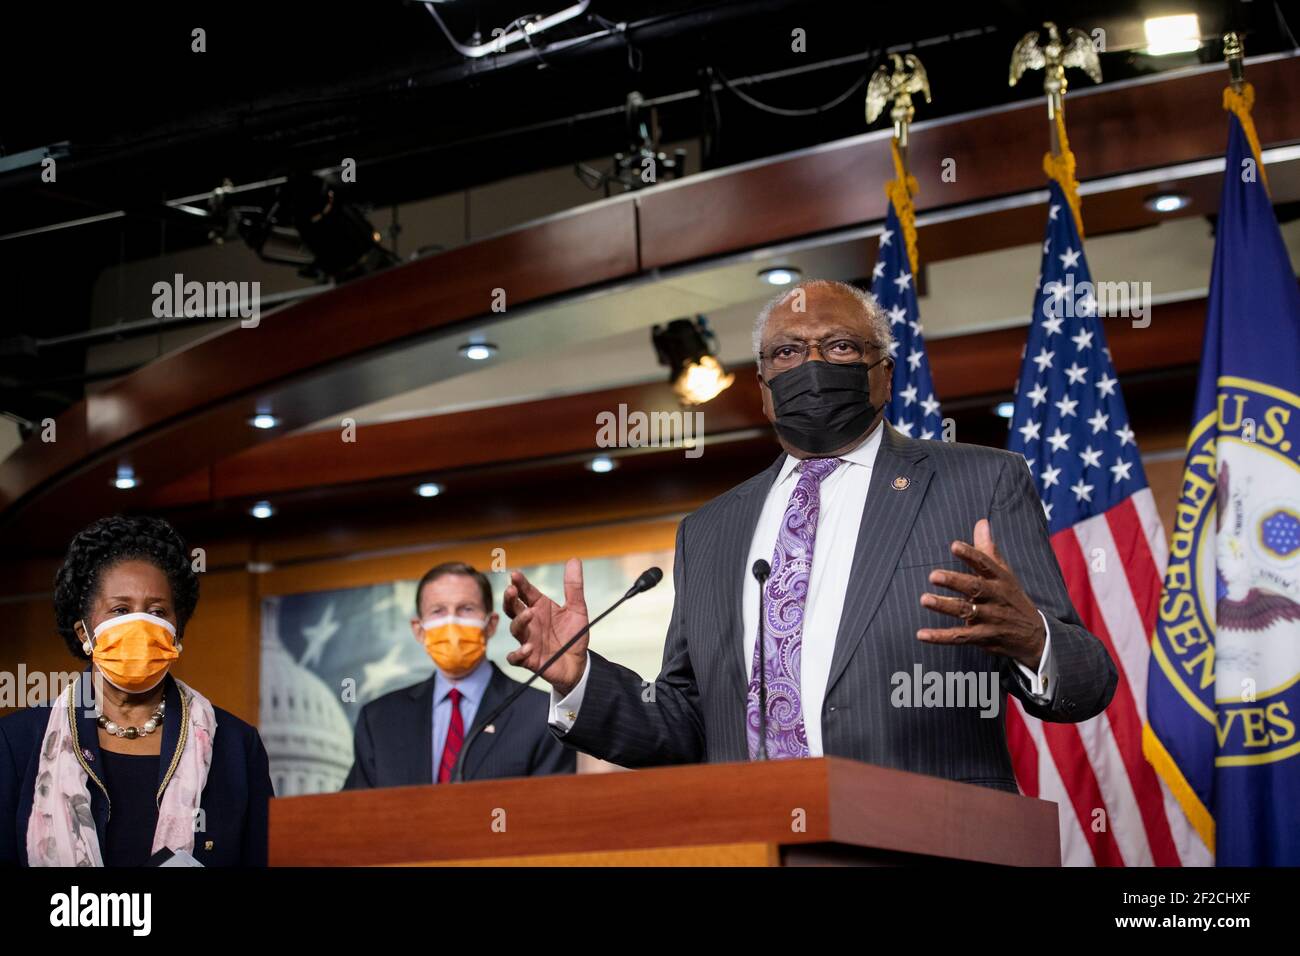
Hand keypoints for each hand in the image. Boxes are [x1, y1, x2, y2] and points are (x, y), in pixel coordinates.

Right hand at [503, 558, 589, 695]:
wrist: (578, 663)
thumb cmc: (574, 635)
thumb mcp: (578, 608)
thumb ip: (574, 586)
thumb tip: (574, 559)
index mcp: (539, 607)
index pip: (526, 592)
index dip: (520, 583)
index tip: (516, 574)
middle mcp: (530, 622)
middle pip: (513, 608)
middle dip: (510, 599)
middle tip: (511, 590)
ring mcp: (527, 640)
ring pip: (515, 629)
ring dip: (520, 621)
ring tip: (529, 614)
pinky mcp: (529, 659)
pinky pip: (516, 657)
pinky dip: (518, 653)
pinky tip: (528, 647)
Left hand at [917, 519, 1046, 669]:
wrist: (1035, 635)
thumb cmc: (1011, 598)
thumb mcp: (1004, 573)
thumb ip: (988, 549)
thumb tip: (981, 522)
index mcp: (999, 579)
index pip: (985, 564)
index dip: (971, 555)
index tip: (954, 546)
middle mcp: (995, 597)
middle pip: (974, 588)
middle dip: (954, 581)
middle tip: (933, 575)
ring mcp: (990, 618)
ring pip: (965, 611)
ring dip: (944, 606)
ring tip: (924, 599)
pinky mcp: (983, 637)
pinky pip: (960, 637)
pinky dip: (940, 637)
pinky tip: (922, 634)